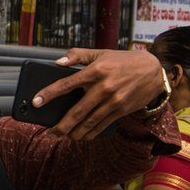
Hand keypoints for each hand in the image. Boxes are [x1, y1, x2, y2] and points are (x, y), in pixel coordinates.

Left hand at [32, 48, 163, 139]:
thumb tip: (58, 62)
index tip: (36, 102)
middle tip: (51, 132)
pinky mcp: (122, 110)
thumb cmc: (122, 60)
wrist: (153, 70)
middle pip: (77, 111)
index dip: (49, 93)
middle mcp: (103, 87)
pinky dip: (91, 133)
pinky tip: (83, 136)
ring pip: (90, 122)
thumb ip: (77, 55)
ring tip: (65, 136)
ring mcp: (113, 101)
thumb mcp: (100, 52)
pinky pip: (103, 125)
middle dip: (62, 125)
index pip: (66, 84)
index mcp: (95, 71)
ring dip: (75, 132)